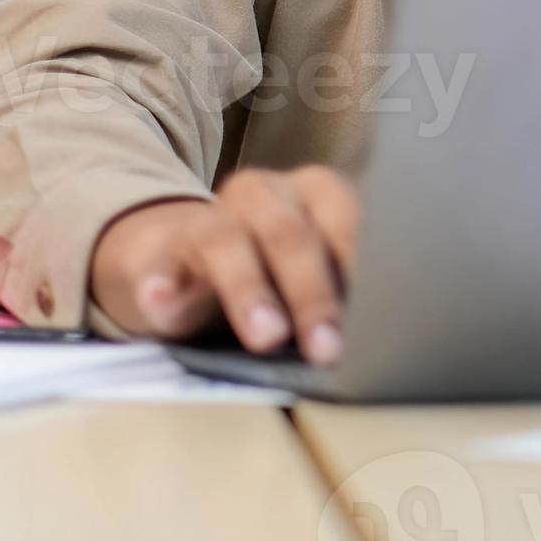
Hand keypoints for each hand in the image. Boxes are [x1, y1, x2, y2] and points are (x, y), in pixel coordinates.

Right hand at [88, 166, 359, 365]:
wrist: (181, 263)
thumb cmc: (273, 273)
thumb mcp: (314, 275)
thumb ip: (344, 291)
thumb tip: (386, 336)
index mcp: (314, 193)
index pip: (344, 216)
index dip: (360, 264)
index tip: (377, 314)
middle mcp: (262, 194)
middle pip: (289, 234)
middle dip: (312, 293)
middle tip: (326, 348)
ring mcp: (204, 219)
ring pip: (224, 240)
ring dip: (248, 291)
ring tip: (266, 336)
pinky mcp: (155, 256)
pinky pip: (155, 267)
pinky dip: (161, 287)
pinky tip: (161, 303)